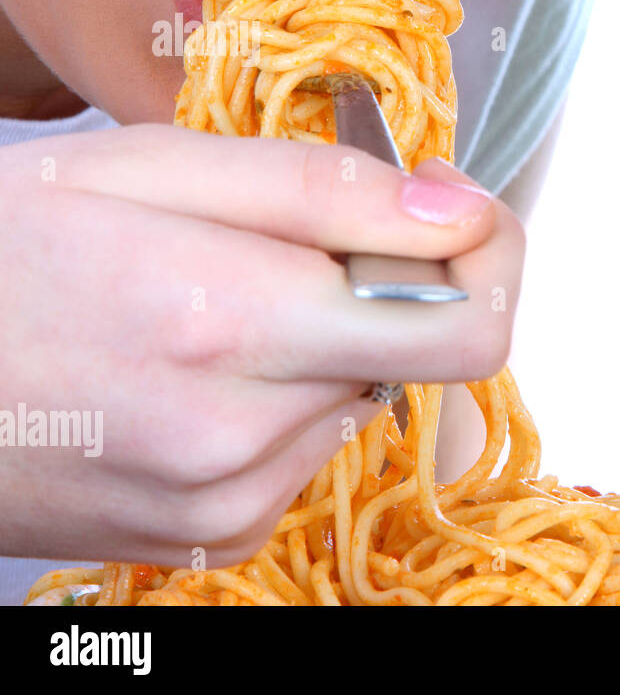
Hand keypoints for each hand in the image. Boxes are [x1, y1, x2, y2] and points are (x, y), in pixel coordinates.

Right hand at [0, 123, 523, 566]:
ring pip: (362, 397)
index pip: (466, 326)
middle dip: (393, 288)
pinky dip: (287, 397)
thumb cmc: (8, 248)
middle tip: (308, 241)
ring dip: (329, 341)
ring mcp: (226, 502)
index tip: (443, 206)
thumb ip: (328, 192)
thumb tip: (464, 216)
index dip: (487, 256)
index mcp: (231, 324)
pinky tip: (200, 365)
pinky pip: (309, 449)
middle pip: (419, 357)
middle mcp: (239, 438)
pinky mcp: (212, 535)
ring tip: (217, 302)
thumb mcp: (154, 168)